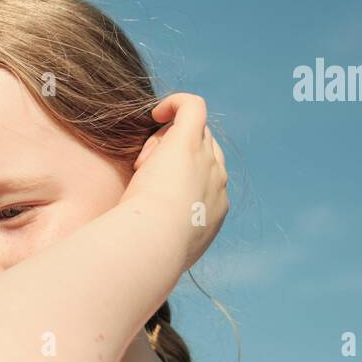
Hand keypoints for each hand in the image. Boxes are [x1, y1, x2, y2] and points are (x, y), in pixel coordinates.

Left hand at [119, 93, 228, 271]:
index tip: (151, 194)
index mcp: (213, 212)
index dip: (176, 178)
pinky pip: (192, 107)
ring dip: (164, 142)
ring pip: (192, 133)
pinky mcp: (189, 141)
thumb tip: (147, 258)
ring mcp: (207, 161)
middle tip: (144, 177)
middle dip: (171, 158)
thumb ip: (159, 244)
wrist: (152, 244)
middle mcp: (218, 183)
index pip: (202, 179)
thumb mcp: (158, 251)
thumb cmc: (145, 252)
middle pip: (200, 153)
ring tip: (143, 165)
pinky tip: (155, 113)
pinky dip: (176, 103)